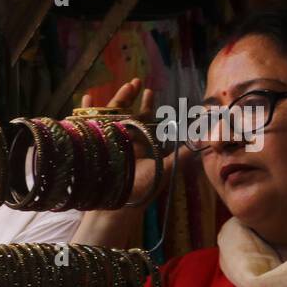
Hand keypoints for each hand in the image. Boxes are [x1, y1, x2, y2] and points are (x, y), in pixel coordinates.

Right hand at [71, 78, 180, 247]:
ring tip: (120, 86)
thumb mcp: (164, 169)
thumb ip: (181, 155)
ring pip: (108, 116)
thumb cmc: (141, 189)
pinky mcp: (92, 145)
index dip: (147, 106)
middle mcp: (122, 143)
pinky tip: (86, 98)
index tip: (151, 91)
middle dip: (130, 97)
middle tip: (136, 82)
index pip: (143, 121)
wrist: (116, 205)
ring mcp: (105, 143)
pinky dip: (86, 112)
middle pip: (125, 114)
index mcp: (139, 146)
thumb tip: (201, 142)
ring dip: (113, 100)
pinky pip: (88, 126)